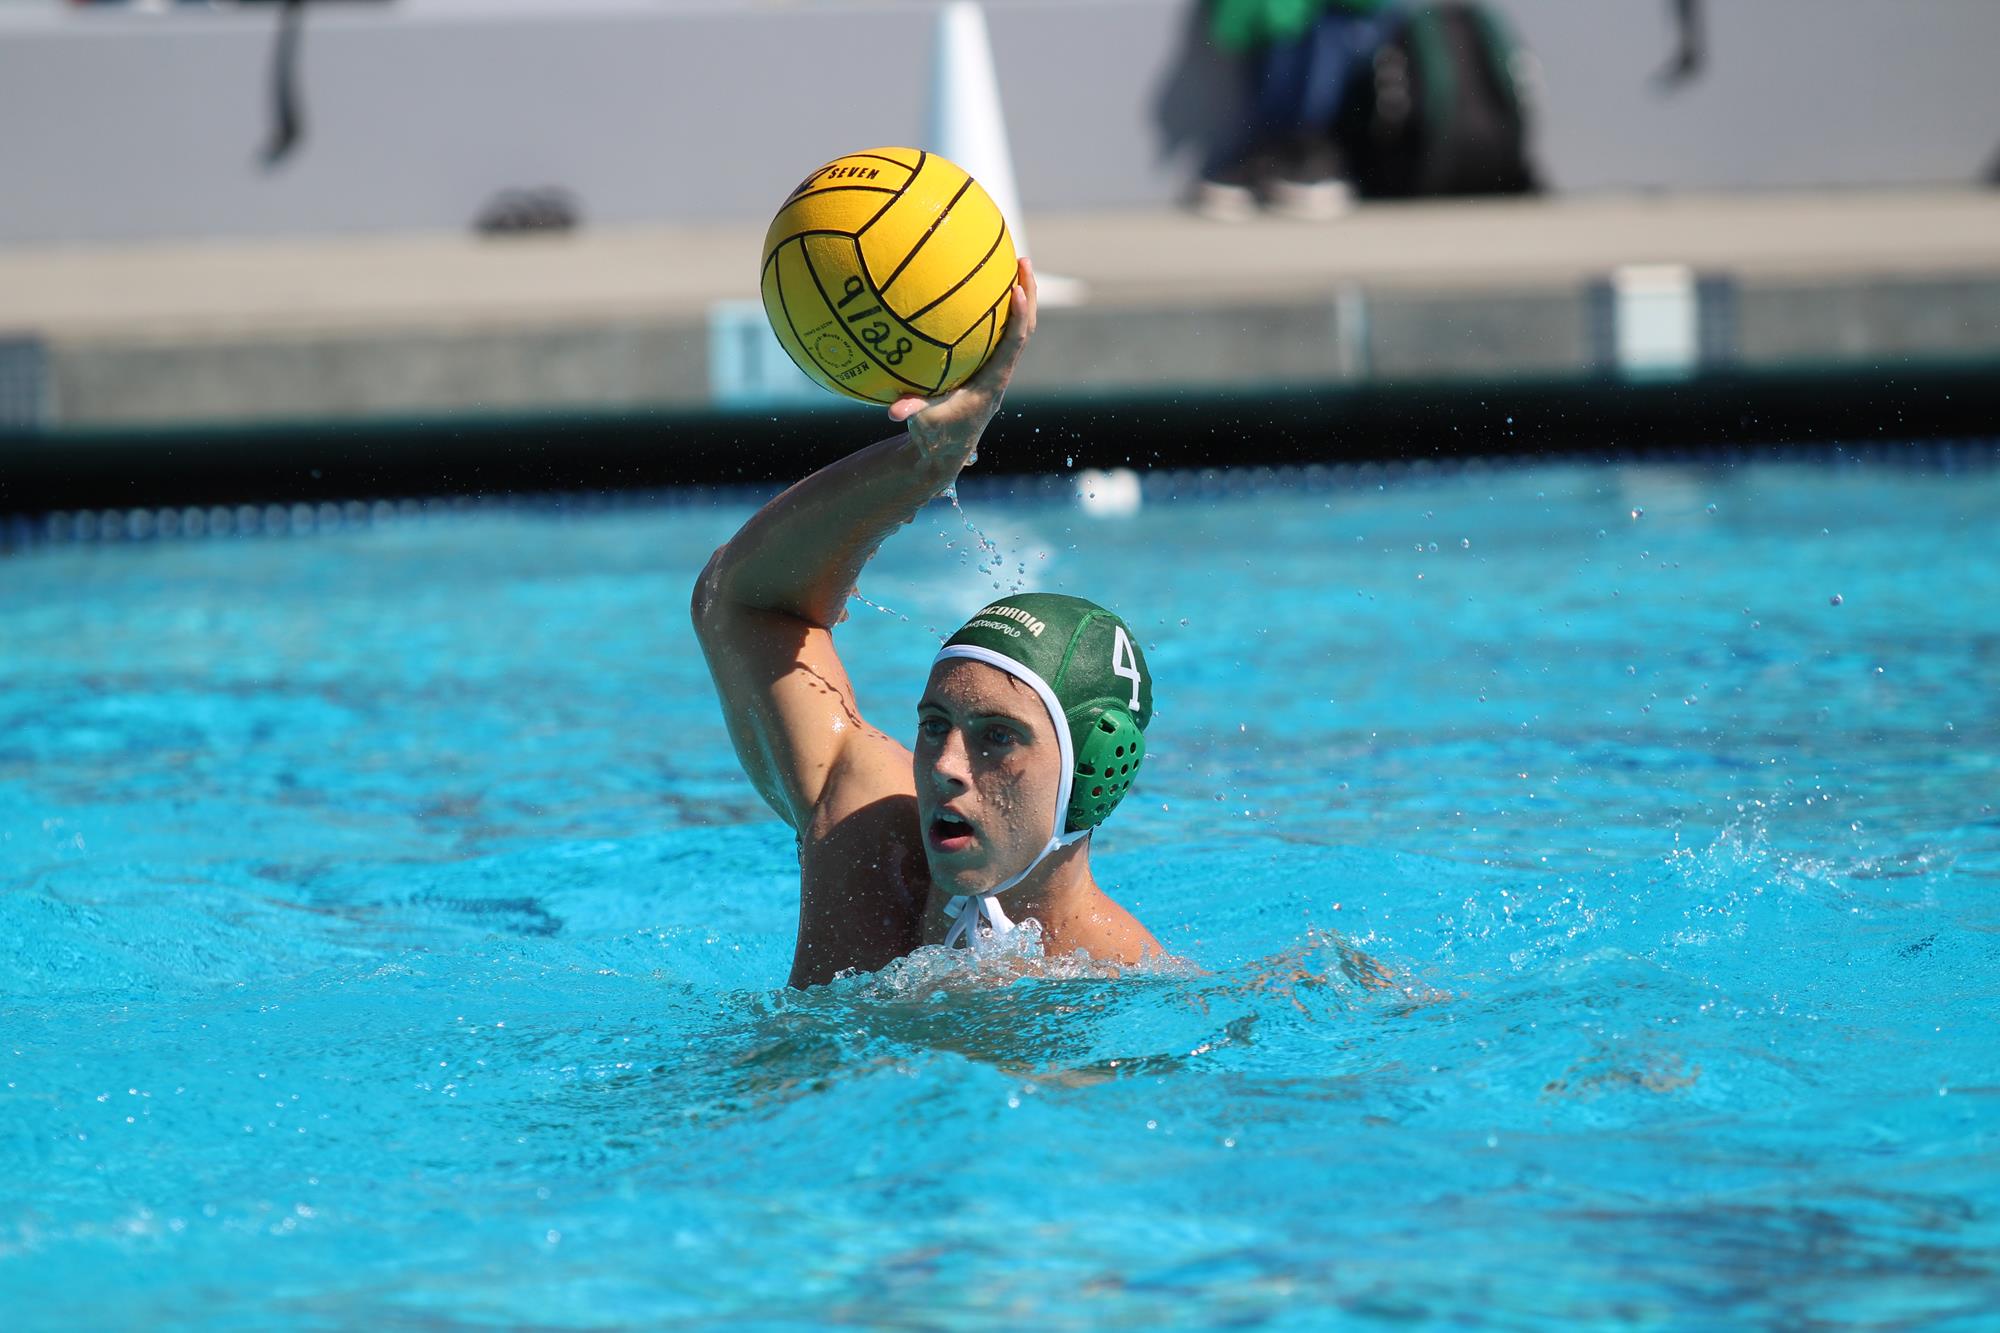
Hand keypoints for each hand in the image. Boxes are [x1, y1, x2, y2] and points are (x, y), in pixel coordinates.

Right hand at [887, 258, 1037, 461]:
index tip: (1018, 288)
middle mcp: (1000, 372)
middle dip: (1029, 293)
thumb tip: (894, 411)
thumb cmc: (935, 436)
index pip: (1013, 344)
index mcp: (992, 382)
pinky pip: (999, 332)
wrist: (945, 452)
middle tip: (1022, 259)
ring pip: (1017, 328)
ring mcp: (996, 368)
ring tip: (1013, 261)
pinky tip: (982, 285)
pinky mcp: (987, 366)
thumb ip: (913, 413)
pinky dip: (998, 309)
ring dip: (1020, 296)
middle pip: (1025, 328)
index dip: (1019, 316)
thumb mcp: (923, 424)